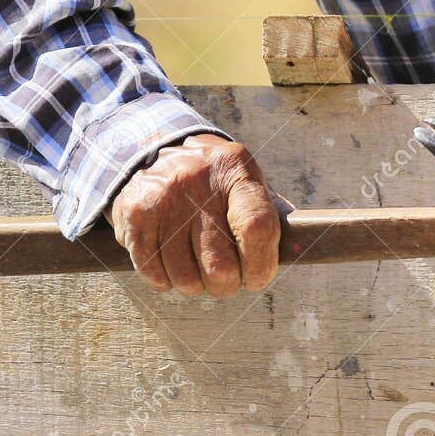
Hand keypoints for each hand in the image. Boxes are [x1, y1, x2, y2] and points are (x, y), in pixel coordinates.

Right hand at [109, 134, 279, 296]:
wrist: (153, 151)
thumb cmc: (214, 183)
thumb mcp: (246, 185)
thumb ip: (272, 216)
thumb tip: (300, 248)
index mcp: (236, 169)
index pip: (257, 228)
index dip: (261, 266)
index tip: (257, 279)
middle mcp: (198, 180)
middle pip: (221, 264)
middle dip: (227, 285)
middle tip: (225, 280)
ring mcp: (163, 197)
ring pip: (185, 276)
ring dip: (195, 285)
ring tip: (196, 269)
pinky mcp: (134, 214)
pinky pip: (153, 272)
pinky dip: (165, 281)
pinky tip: (171, 266)